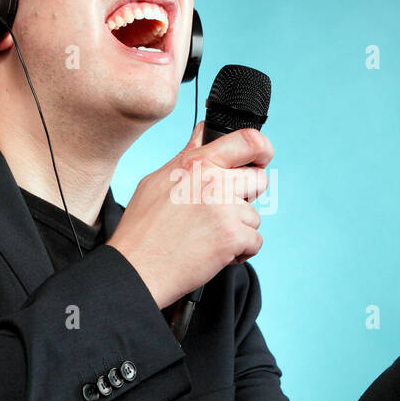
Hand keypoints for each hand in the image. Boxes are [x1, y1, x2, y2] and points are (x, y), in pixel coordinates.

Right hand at [107, 121, 271, 308]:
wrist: (137, 268)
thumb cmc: (142, 229)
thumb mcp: (158, 181)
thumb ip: (188, 156)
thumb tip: (202, 132)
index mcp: (196, 163)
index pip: (247, 140)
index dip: (262, 149)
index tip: (261, 159)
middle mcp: (213, 181)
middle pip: (259, 179)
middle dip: (246, 198)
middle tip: (223, 213)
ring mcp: (225, 208)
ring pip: (254, 216)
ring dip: (238, 230)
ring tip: (209, 237)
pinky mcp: (232, 236)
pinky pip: (255, 241)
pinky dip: (240, 252)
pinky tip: (216, 253)